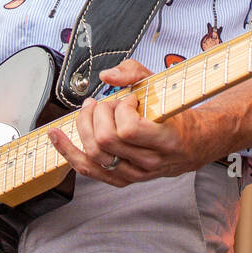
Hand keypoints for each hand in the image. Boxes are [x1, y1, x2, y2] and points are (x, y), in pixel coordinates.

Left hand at [47, 58, 206, 187]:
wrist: (195, 144)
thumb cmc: (178, 114)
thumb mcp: (163, 85)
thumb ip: (135, 73)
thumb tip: (107, 76)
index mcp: (166, 139)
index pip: (129, 129)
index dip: (122, 109)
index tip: (129, 99)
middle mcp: (150, 161)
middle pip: (106, 141)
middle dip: (99, 114)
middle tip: (107, 103)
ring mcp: (135, 173)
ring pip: (95, 155)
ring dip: (85, 126)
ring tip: (90, 111)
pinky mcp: (122, 178)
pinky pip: (89, 170)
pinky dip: (68, 152)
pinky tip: (56, 136)